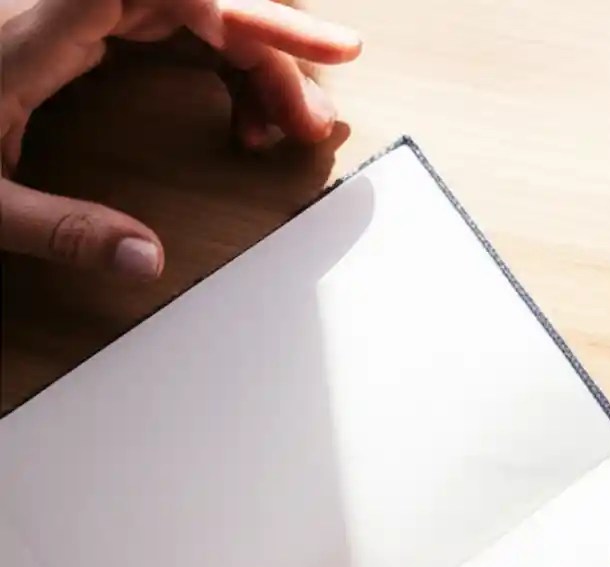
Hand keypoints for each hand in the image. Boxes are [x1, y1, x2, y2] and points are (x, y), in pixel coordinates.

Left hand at [0, 0, 361, 280]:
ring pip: (193, 13)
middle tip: (316, 118)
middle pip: (202, 2)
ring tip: (279, 128)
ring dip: (250, 63)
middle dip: (275, 51)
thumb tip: (147, 263)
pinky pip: (170, 28)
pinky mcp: (73, 28)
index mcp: (45, 24)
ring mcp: (72, 11)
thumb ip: (61, 229)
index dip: (259, 19)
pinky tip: (233, 113)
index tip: (329, 51)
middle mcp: (66, 4)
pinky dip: (216, 65)